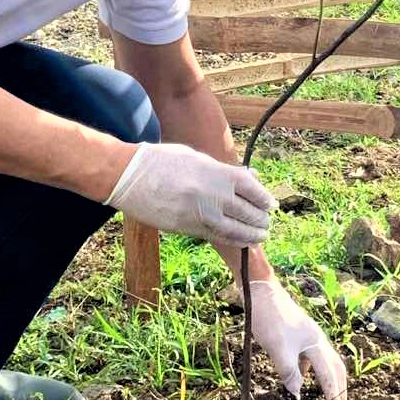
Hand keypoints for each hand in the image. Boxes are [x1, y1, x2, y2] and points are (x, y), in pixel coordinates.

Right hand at [105, 142, 275, 247]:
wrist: (128, 175)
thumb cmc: (162, 161)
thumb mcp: (197, 158)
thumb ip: (224, 170)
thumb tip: (250, 176)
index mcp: (216, 173)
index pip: (252, 189)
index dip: (264, 199)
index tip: (271, 204)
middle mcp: (212, 194)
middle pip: (247, 212)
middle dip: (260, 219)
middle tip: (266, 222)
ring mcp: (199, 213)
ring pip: (235, 229)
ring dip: (251, 234)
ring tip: (260, 235)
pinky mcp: (186, 227)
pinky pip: (215, 236)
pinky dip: (232, 239)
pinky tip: (241, 241)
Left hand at [245, 278, 347, 399]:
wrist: (260, 291)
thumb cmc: (270, 319)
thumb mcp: (277, 350)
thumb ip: (289, 373)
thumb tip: (297, 393)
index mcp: (316, 344)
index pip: (330, 376)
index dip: (334, 398)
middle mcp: (317, 339)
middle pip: (336, 369)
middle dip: (340, 391)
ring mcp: (308, 335)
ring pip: (325, 362)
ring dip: (329, 380)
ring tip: (328, 398)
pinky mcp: (298, 333)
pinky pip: (310, 356)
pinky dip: (311, 370)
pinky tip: (300, 376)